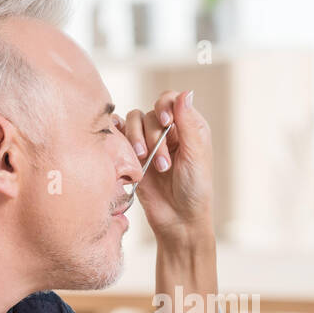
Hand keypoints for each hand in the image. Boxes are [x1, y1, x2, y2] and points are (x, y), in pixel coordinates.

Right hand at [117, 89, 213, 247]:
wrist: (177, 220)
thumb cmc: (194, 190)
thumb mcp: (195, 155)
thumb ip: (188, 124)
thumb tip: (186, 92)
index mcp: (187, 127)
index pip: (170, 100)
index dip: (165, 106)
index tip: (166, 122)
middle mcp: (167, 131)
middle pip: (150, 113)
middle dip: (155, 138)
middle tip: (163, 165)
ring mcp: (148, 143)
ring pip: (133, 122)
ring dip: (137, 140)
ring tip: (146, 162)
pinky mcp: (131, 156)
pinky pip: (119, 135)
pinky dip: (119, 138)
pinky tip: (126, 151)